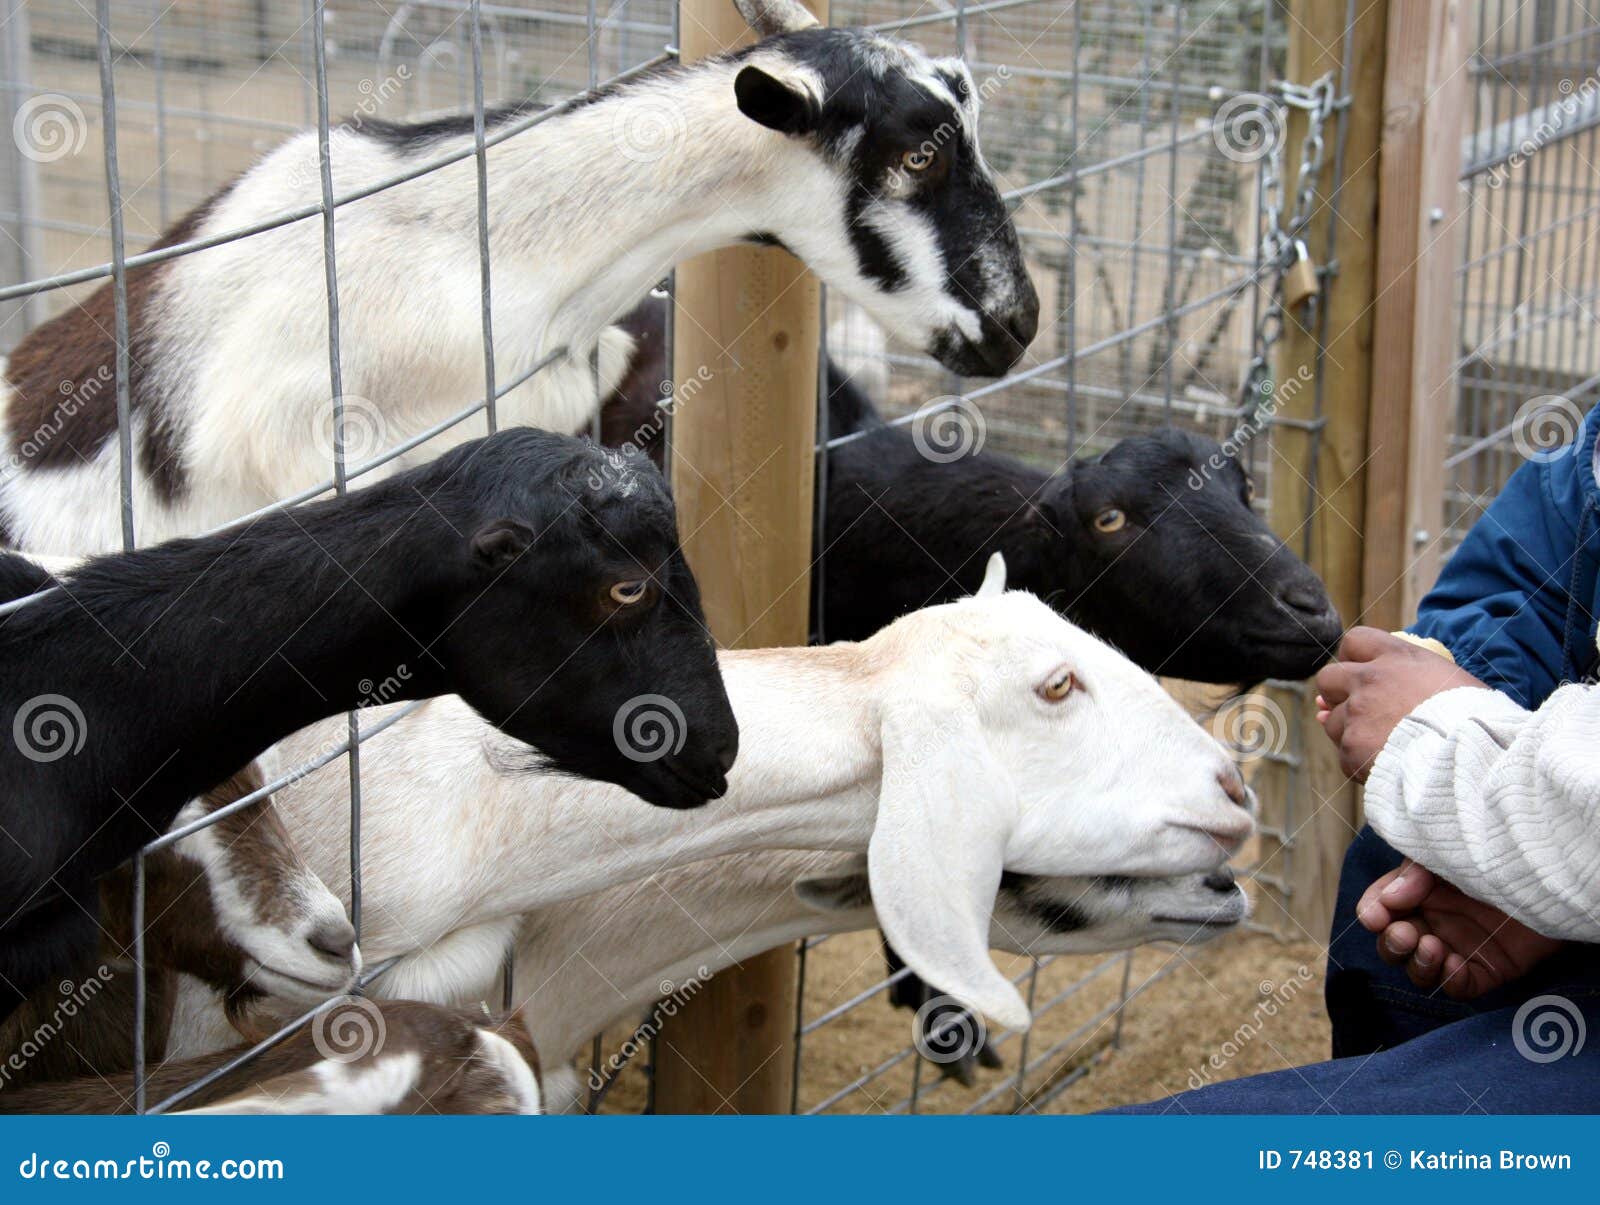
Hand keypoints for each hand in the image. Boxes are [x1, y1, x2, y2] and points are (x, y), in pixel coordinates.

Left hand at [1315, 627, 1486, 781]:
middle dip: (1337, 695)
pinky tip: (1389, 769)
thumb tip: (1372, 690)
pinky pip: (1346, 757)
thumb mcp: (1452, 682)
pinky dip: (1361, 764)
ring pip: (1333, 721)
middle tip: (1358, 711)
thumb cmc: (1477, 720)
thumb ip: (1413, 678)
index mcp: (1399, 658)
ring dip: (1351, 733)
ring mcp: (1357, 714)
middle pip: (1328, 678)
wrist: (1474, 758)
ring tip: (1386, 747)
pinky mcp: (1352, 749)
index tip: (1360, 672)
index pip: (1356, 641)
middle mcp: (1371, 680)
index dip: (1353, 658)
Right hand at [1356, 859, 1561, 998]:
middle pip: (1393, 944)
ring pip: (1420, 970)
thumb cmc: (1497, 853)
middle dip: (1392, 943)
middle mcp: (1435, 920)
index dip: (1371, 912)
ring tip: (1433, 948)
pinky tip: (1455, 964)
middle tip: (1405, 934)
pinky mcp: (1489, 969)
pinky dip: (1451, 980)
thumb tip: (1387, 901)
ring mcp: (1460, 946)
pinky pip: (1460, 986)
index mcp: (1419, 890)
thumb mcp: (1447, 854)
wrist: (1554, 871)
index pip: (1379, 906)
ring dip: (1418, 963)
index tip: (1375, 915)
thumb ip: (1414, 874)